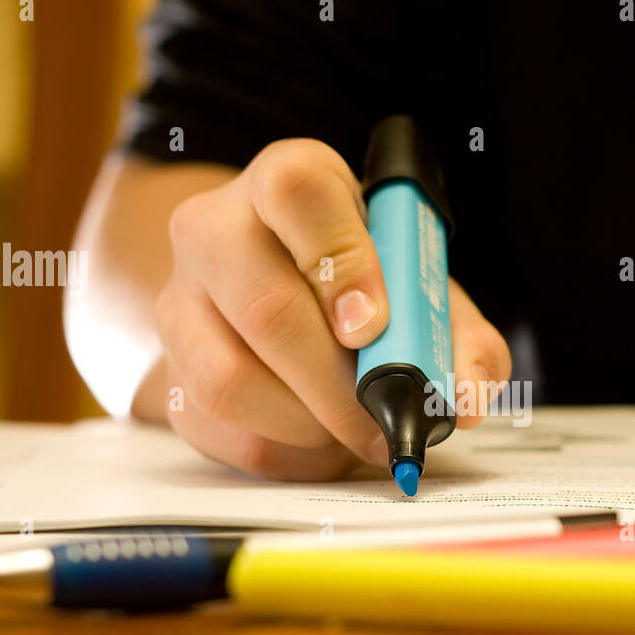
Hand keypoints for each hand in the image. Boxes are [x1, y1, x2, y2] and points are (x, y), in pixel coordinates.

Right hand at [150, 139, 509, 479]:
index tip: (376, 326)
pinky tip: (320, 443)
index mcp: (288, 181)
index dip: (341, 262)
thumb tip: (464, 396)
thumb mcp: (423, 292)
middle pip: (264, 305)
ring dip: (309, 425)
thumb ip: (462, 338)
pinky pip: (220, 428)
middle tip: (385, 417)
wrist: (281, 296)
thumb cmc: (362, 288)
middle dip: (338, 383)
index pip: (296, 193)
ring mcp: (181, 301)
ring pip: (229, 378)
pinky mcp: (170, 370)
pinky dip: (285, 453)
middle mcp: (216, 229)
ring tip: (354, 430)